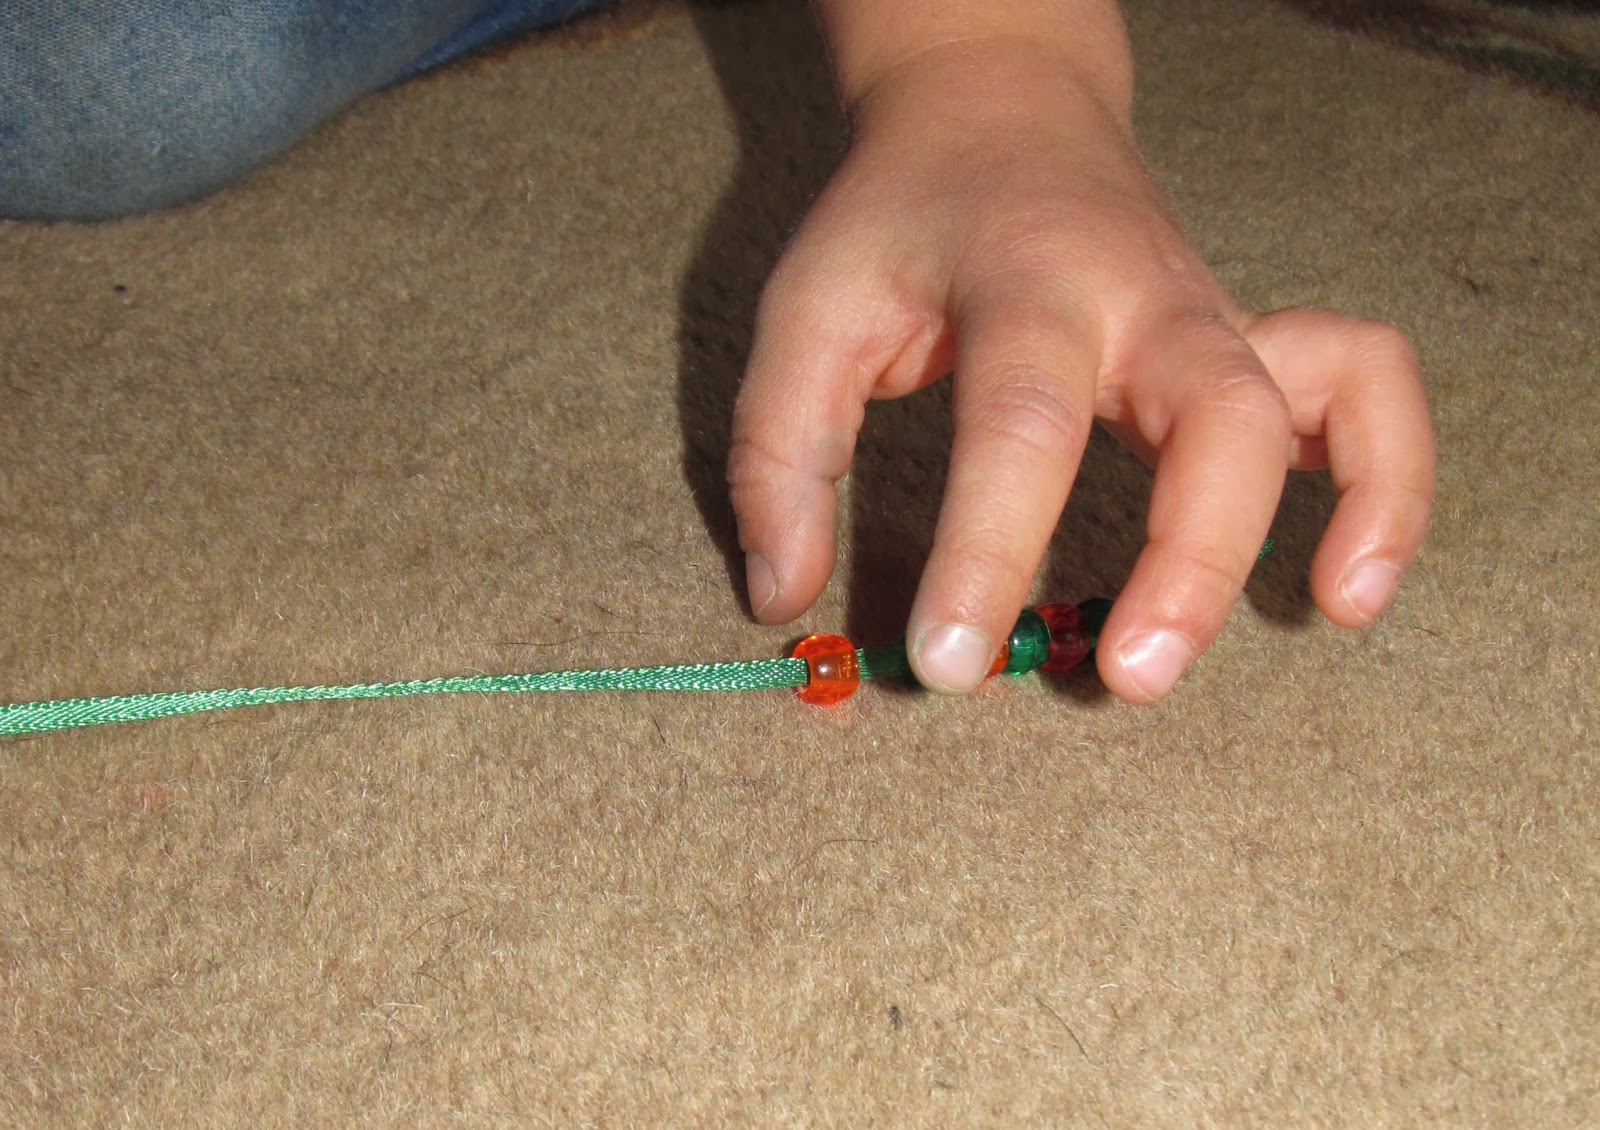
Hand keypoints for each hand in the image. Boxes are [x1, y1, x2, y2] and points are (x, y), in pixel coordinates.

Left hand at [726, 38, 1433, 700]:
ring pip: (1323, 394)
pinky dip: (1387, 479)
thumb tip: (785, 598)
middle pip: (1214, 414)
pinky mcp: (1250, 339)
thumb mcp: (808, 310)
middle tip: (1126, 676)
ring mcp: (1213, 315)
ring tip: (1318, 621)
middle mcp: (1142, 297)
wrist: (995, 110)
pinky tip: (1347, 584)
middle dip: (1189, 559)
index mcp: (1023, 282)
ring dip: (1343, 507)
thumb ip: (780, 451)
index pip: (1021, 421)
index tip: (946, 663)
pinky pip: (1364, 389)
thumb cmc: (899, 221)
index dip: (987, 551)